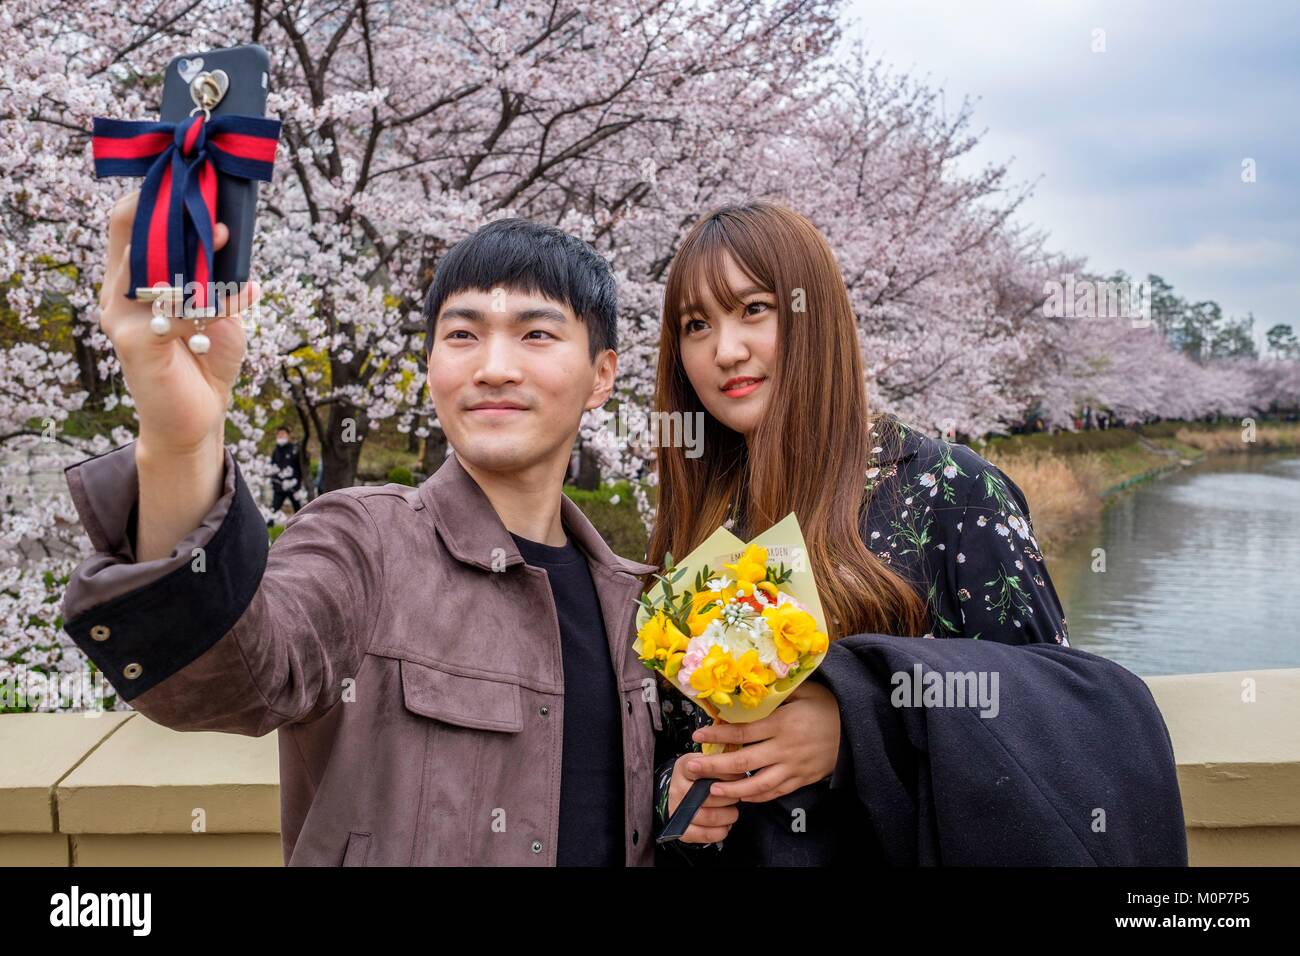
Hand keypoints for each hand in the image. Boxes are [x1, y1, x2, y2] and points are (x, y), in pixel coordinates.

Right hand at [98, 190, 260, 456]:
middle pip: (134, 229)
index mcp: (132, 275)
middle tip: (212, 196)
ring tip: (225, 237)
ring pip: (152, 263)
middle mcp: (118, 289)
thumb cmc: (207, 357)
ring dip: (193, 250)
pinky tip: (229, 302)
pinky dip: (205, 302)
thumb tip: (234, 231)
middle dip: (175, 210)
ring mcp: (120, 315)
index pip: (127, 217)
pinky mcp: (133, 342)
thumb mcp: (219, 306)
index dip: (155, 191)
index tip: (193, 174)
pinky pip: (171, 308)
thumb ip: (218, 272)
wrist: (198, 417)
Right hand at [667, 756, 743, 843]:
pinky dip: (722, 830)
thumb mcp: (704, 760)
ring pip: (712, 816)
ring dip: (729, 814)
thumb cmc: (698, 778)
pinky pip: (708, 834)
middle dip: (732, 795)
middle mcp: (678, 789)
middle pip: (713, 794)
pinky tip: (724, 823)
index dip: (726, 773)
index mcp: (685, 767)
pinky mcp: (683, 831)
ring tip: (732, 809)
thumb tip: (742, 758)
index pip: (705, 767)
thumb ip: (721, 758)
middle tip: (738, 794)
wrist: (676, 797)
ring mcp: (678, 811)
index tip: (738, 775)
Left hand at [683, 680, 841, 802]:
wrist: (857, 728)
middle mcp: (785, 748)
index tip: (697, 734)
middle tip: (692, 767)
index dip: (717, 735)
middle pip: (743, 762)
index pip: (742, 733)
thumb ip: (774, 695)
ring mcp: (793, 767)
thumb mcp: (803, 691)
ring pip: (757, 785)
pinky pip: (775, 792)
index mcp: (783, 723)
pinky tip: (740, 796)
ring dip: (732, 790)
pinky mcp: (801, 780)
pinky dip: (756, 797)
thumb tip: (744, 692)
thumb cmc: (827, 705)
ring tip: (710, 790)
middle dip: (714, 766)